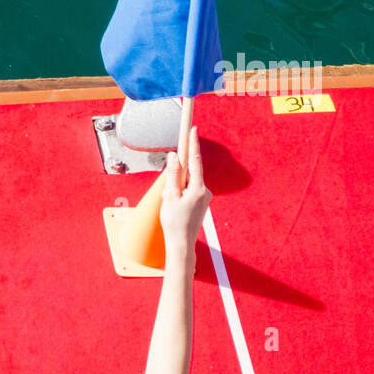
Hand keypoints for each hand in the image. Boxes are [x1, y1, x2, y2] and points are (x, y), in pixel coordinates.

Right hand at [158, 126, 211, 249]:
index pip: (195, 160)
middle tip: (168, 191)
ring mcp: (204, 197)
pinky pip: (188, 190)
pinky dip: (179, 192)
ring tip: (169, 204)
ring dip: (176, 186)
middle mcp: (205, 191)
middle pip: (190, 172)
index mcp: (198, 188)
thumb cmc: (174, 222)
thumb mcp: (169, 196)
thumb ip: (173, 174)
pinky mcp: (201, 203)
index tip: (193, 129)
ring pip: (187, 182)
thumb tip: (174, 156)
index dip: (193, 143)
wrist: (182, 244)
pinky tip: (173, 207)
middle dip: (177, 174)